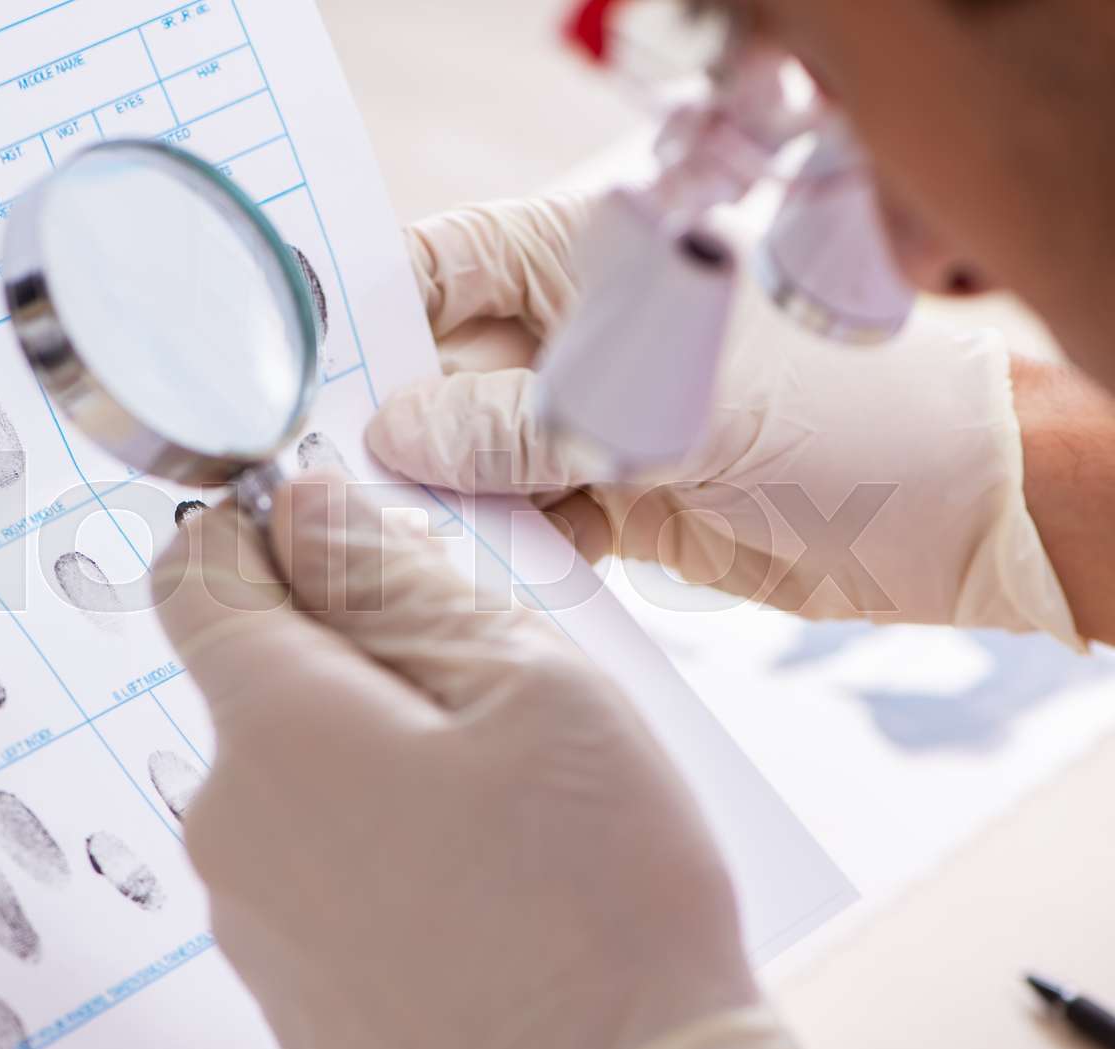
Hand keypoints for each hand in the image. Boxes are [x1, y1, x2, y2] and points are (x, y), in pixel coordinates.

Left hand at [151, 471, 800, 1048]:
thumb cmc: (599, 910)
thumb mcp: (530, 688)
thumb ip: (396, 582)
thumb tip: (307, 508)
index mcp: (274, 730)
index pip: (196, 571)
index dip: (269, 531)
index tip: (353, 545)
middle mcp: (229, 828)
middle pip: (257, 680)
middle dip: (358, 656)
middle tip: (490, 699)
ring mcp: (251, 921)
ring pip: (297, 777)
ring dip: (380, 757)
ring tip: (504, 811)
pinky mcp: (289, 990)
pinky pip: (316, 868)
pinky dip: (381, 846)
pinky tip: (480, 886)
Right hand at [367, 193, 1081, 646]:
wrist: (944, 512)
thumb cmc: (836, 414)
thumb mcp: (665, 411)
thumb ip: (522, 422)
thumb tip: (393, 435)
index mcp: (587, 264)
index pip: (444, 267)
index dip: (371, 316)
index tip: (307, 382)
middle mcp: (573, 337)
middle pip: (442, 375)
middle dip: (397, 433)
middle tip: (340, 492)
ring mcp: (586, 422)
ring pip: (472, 458)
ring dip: (442, 504)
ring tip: (397, 547)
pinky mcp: (605, 501)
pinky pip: (521, 522)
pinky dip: (499, 553)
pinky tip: (474, 580)